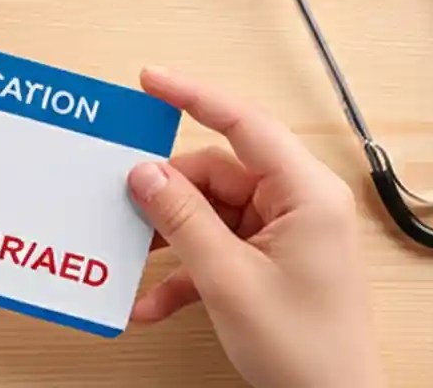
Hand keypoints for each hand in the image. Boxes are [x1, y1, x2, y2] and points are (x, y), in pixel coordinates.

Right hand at [127, 68, 384, 387]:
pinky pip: (218, 247)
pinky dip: (186, 271)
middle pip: (217, 173)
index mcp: (306, 194)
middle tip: (124, 203)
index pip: (245, 123)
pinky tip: (154, 300)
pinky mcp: (272, 262)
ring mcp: (285, 234)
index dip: (194, 95)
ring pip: (211, 211)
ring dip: (172, 238)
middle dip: (168, 193)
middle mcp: (299, 205)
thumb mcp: (229, 280)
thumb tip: (145, 174)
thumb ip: (183, 220)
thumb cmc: (308, 352)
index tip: (151, 79)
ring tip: (133, 255)